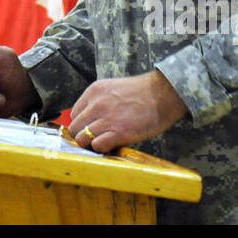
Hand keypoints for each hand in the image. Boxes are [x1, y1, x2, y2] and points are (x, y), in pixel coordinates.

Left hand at [67, 70, 187, 152]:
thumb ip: (99, 102)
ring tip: (103, 143)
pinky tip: (112, 144)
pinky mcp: (120, 132)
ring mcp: (107, 118)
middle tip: (94, 139)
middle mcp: (97, 104)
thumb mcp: (114, 89)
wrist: (163, 94)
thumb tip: (90, 121)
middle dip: (82, 136)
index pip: (74, 114)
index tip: (90, 129)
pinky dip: (102, 148)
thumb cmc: (142, 93)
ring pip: (82, 139)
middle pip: (75, 128)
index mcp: (94, 91)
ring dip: (91, 144)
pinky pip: (98, 145)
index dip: (82, 124)